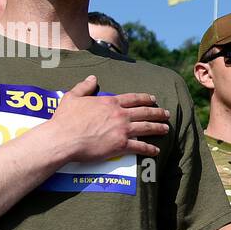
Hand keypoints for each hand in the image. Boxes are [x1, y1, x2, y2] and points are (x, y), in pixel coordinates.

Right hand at [48, 75, 170, 162]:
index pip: (133, 98)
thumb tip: (92, 78)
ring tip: (166, 128)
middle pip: (144, 112)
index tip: (153, 99)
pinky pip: (140, 147)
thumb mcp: (73, 97)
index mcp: (110, 102)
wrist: (63, 138)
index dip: (145, 98)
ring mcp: (122, 130)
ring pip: (146, 127)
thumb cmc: (65, 119)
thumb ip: (84, 87)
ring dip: (158, 128)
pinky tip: (156, 151)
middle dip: (157, 112)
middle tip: (167, 114)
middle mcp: (120, 114)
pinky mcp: (121, 145)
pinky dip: (149, 149)